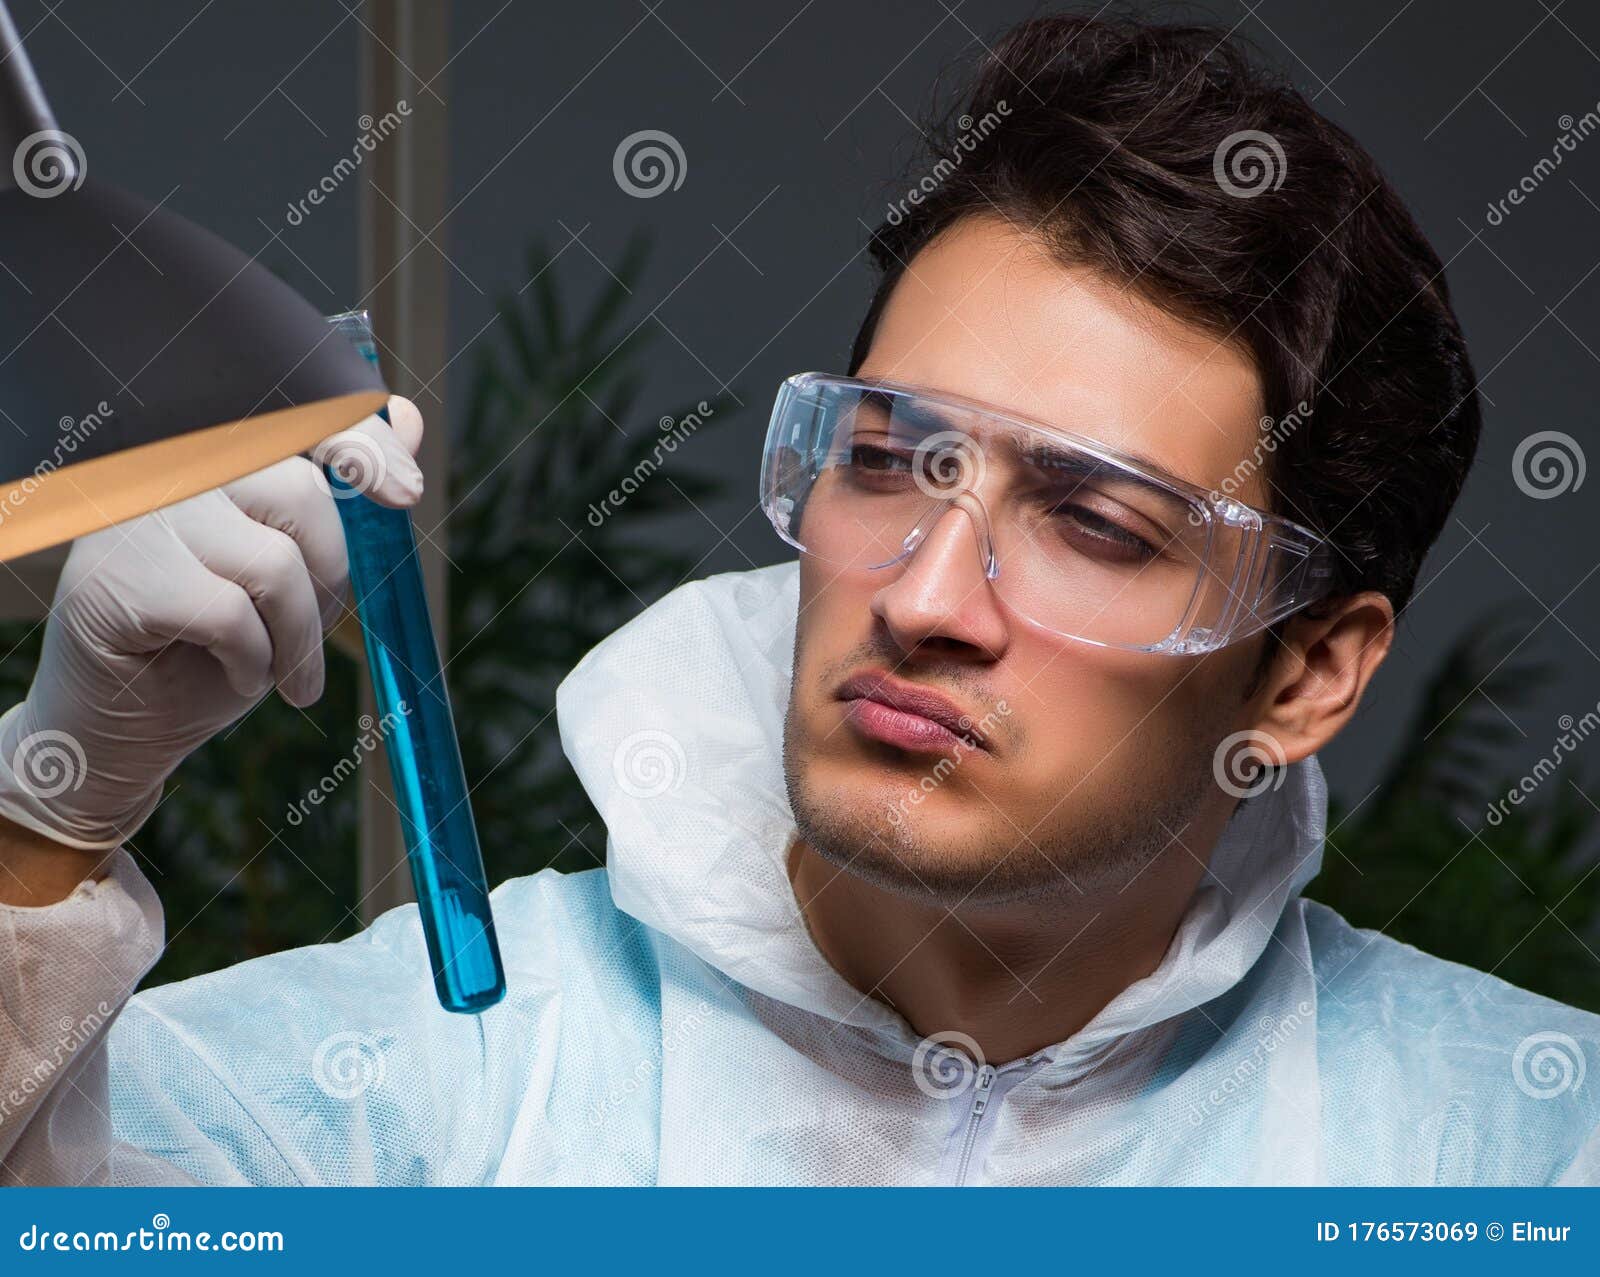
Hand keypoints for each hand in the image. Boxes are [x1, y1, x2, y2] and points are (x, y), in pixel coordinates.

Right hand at [0, 397, 424, 850]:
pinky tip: (231, 673)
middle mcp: (168, 465)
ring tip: (279, 670)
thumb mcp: (299, 566)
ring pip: (274, 564)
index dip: (361, 442)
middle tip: (314, 631)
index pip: (296, 416)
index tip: (406, 493)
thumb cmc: (216, 644)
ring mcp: (134, 516)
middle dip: (331, 576)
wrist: (127, 725)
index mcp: (216, 451)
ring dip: (297, 636)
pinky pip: (230, 615)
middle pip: (301, 493)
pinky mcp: (115, 574)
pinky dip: (252, 661)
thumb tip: (410, 416)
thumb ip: (343, 495)